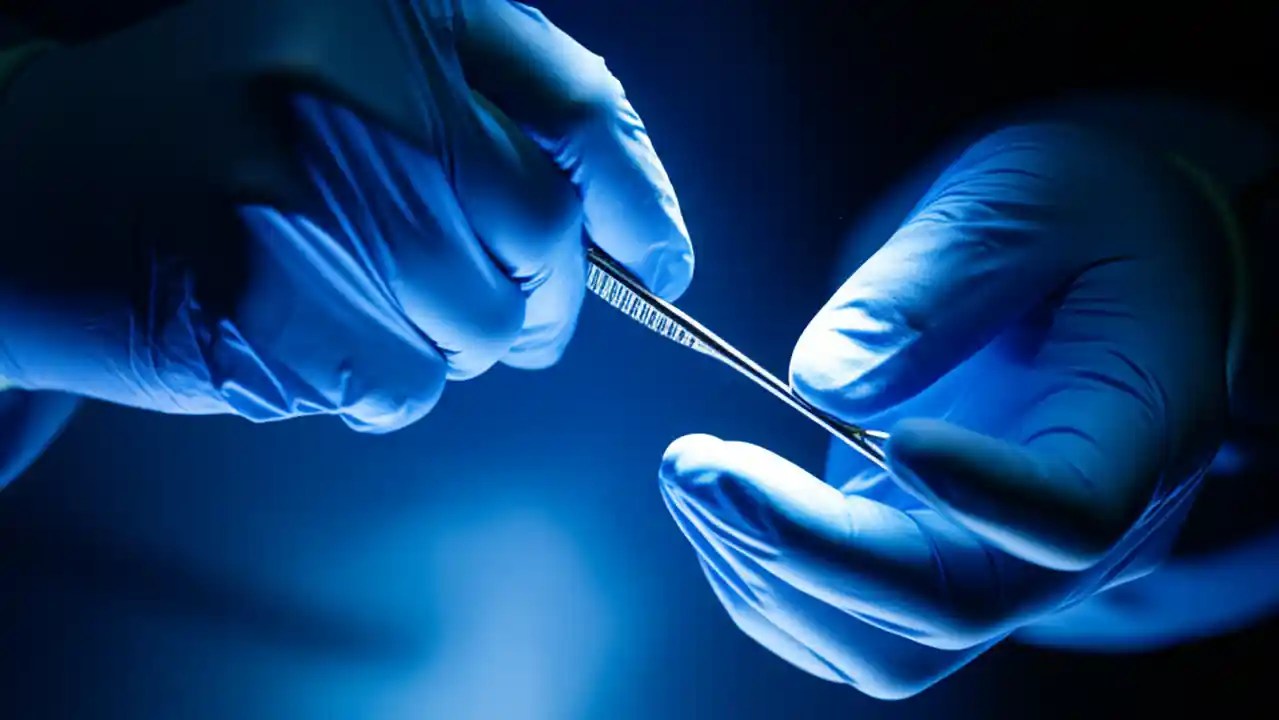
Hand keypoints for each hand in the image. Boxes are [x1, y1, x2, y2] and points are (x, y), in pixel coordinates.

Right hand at [0, 0, 691, 431]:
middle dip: (545, 301)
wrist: (16, 185)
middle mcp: (347, 79)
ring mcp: (296, 190)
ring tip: (359, 302)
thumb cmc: (204, 130)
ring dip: (447, 342)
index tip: (667, 263)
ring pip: (474, 324)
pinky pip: (396, 382)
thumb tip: (619, 229)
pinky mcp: (251, 298)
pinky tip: (306, 333)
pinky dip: (378, 382)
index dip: (643, 197)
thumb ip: (476, 115)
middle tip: (512, 320)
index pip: (576, 105)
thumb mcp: (339, 60)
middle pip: (540, 234)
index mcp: (384, 3)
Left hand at [659, 123, 1235, 697]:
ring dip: (763, 571)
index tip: (882, 436)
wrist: (1099, 248)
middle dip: (800, 550)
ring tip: (690, 471)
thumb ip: (931, 285)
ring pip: (885, 647)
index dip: (978, 498)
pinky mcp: (928, 557)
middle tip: (695, 465)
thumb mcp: (1023, 198)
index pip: (1070, 518)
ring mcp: (995, 558)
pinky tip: (716, 496)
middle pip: (946, 609)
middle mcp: (1075, 533)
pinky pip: (842, 623)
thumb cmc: (1081, 210)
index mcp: (1133, 432)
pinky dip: (760, 576)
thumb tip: (822, 381)